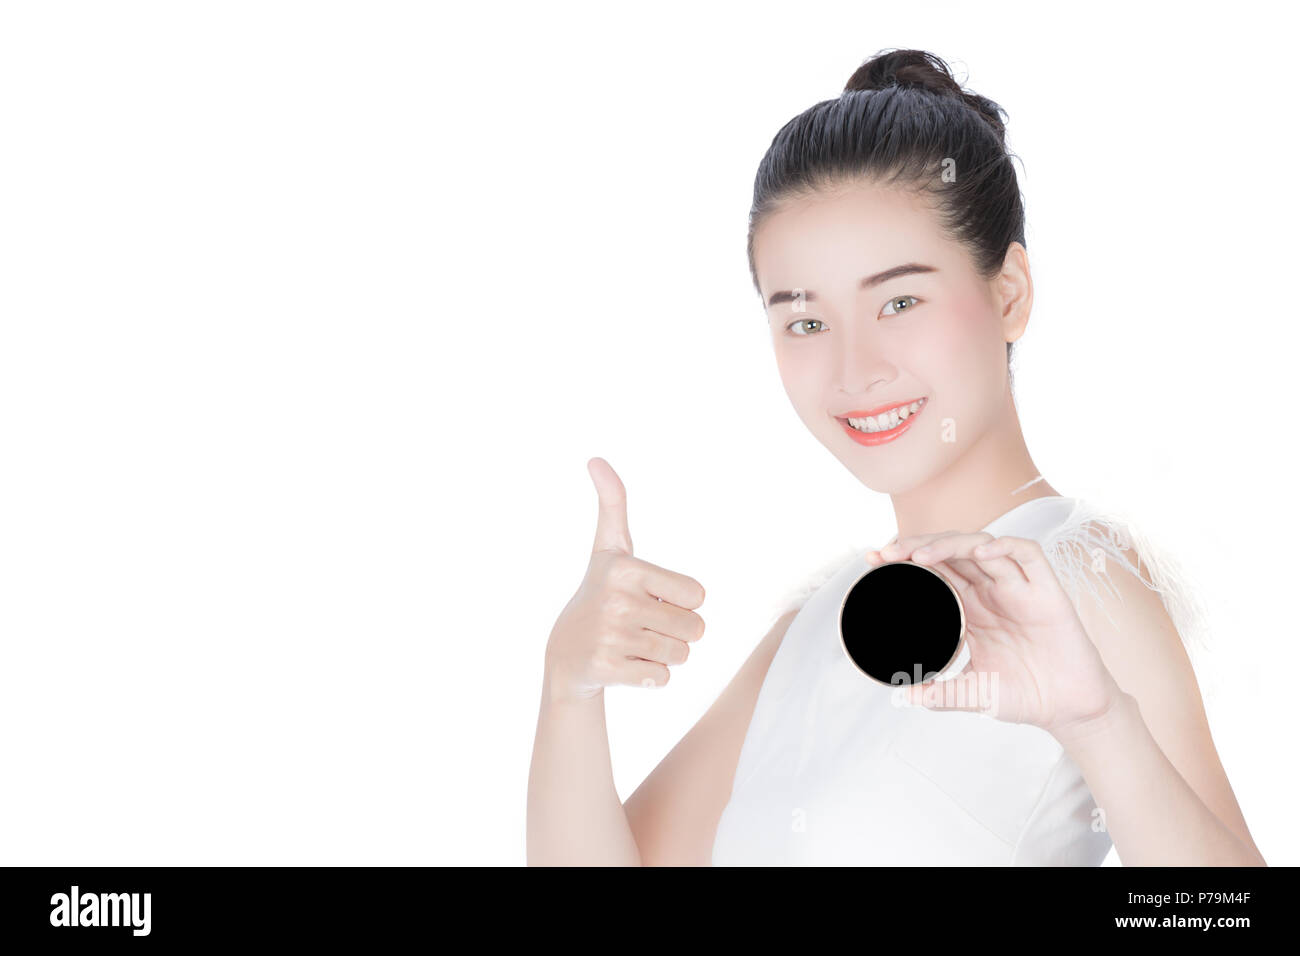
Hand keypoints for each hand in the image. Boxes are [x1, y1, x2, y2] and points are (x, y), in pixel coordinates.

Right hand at [544, 457, 706, 703]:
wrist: (565, 652)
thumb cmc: (600, 593)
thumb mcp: (608, 548)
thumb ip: (613, 503)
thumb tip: (595, 458)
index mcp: (626, 567)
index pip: (698, 595)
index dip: (681, 601)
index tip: (649, 598)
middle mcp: (617, 600)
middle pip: (695, 628)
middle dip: (676, 631)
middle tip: (642, 625)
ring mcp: (610, 636)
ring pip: (681, 655)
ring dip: (664, 654)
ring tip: (634, 644)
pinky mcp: (606, 669)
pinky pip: (662, 679)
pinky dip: (650, 677)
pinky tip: (625, 664)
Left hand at [867, 530, 1122, 735]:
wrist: (1070, 709)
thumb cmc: (1026, 695)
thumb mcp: (973, 694)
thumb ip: (940, 695)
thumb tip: (903, 697)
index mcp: (970, 607)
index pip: (933, 570)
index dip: (904, 560)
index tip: (872, 562)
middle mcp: (991, 590)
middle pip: (950, 551)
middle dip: (916, 546)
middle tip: (885, 554)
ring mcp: (1018, 587)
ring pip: (981, 546)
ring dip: (948, 544)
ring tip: (919, 556)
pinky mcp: (1047, 591)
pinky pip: (1028, 555)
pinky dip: (1004, 547)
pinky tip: (980, 554)